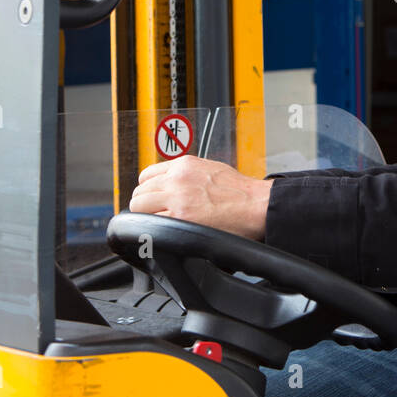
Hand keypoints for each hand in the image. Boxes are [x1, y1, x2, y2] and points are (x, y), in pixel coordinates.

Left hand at [129, 155, 272, 240]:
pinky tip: (168, 232)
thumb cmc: (240, 191)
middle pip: (139, 193)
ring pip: (140, 208)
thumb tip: (171, 184)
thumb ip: (186, 174)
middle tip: (157, 215)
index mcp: (183, 165)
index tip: (153, 199)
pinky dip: (156, 230)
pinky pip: (152, 224)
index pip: (146, 175)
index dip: (148, 190)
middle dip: (145, 205)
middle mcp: (177, 179)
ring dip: (148, 217)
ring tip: (163, 224)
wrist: (256, 205)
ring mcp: (177, 199)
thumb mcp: (210, 168)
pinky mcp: (181, 219)